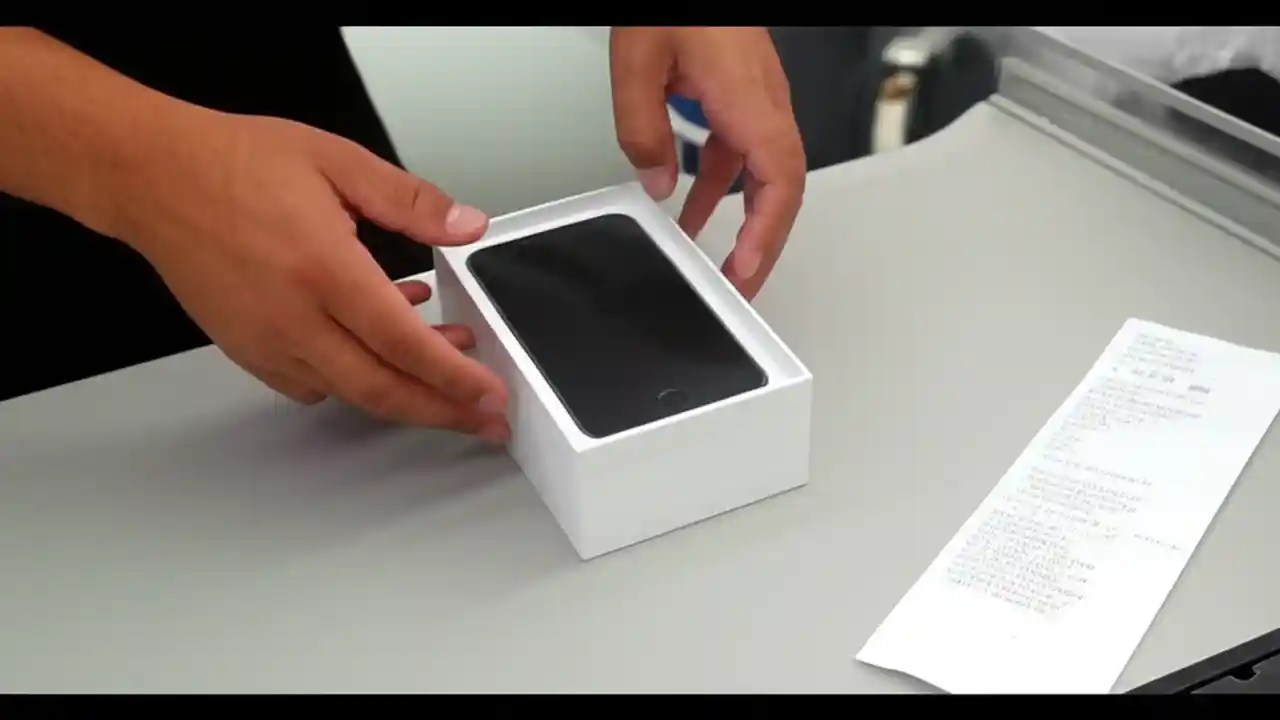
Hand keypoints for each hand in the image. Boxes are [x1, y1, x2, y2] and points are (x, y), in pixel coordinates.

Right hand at [112, 110, 510, 441]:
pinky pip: (311, 386)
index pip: (405, 344)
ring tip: (444, 362)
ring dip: (404, 390)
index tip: (491, 394)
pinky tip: (377, 346)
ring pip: (349, 393)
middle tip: (485, 417)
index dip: (455, 377)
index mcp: (324, 268)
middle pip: (382, 390)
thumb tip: (466, 226)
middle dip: (443, 411)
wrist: (152, 177)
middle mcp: (293, 317)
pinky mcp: (246, 350)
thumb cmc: (233, 163)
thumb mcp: (337, 162)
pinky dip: (354, 379)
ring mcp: (265, 340)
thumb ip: (410, 201)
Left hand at [609, 27, 805, 299]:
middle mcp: (763, 103)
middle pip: (779, 189)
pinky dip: (717, 187)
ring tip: (710, 262)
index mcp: (749, 98)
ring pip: (758, 174)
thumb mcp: (637, 60)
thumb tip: (658, 179)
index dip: (768, 234)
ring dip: (737, 219)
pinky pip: (737, 152)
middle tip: (738, 290)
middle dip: (761, 244)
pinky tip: (688, 206)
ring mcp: (755, 99)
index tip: (748, 273)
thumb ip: (642, 126)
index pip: (778, 181)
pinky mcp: (738, 94)